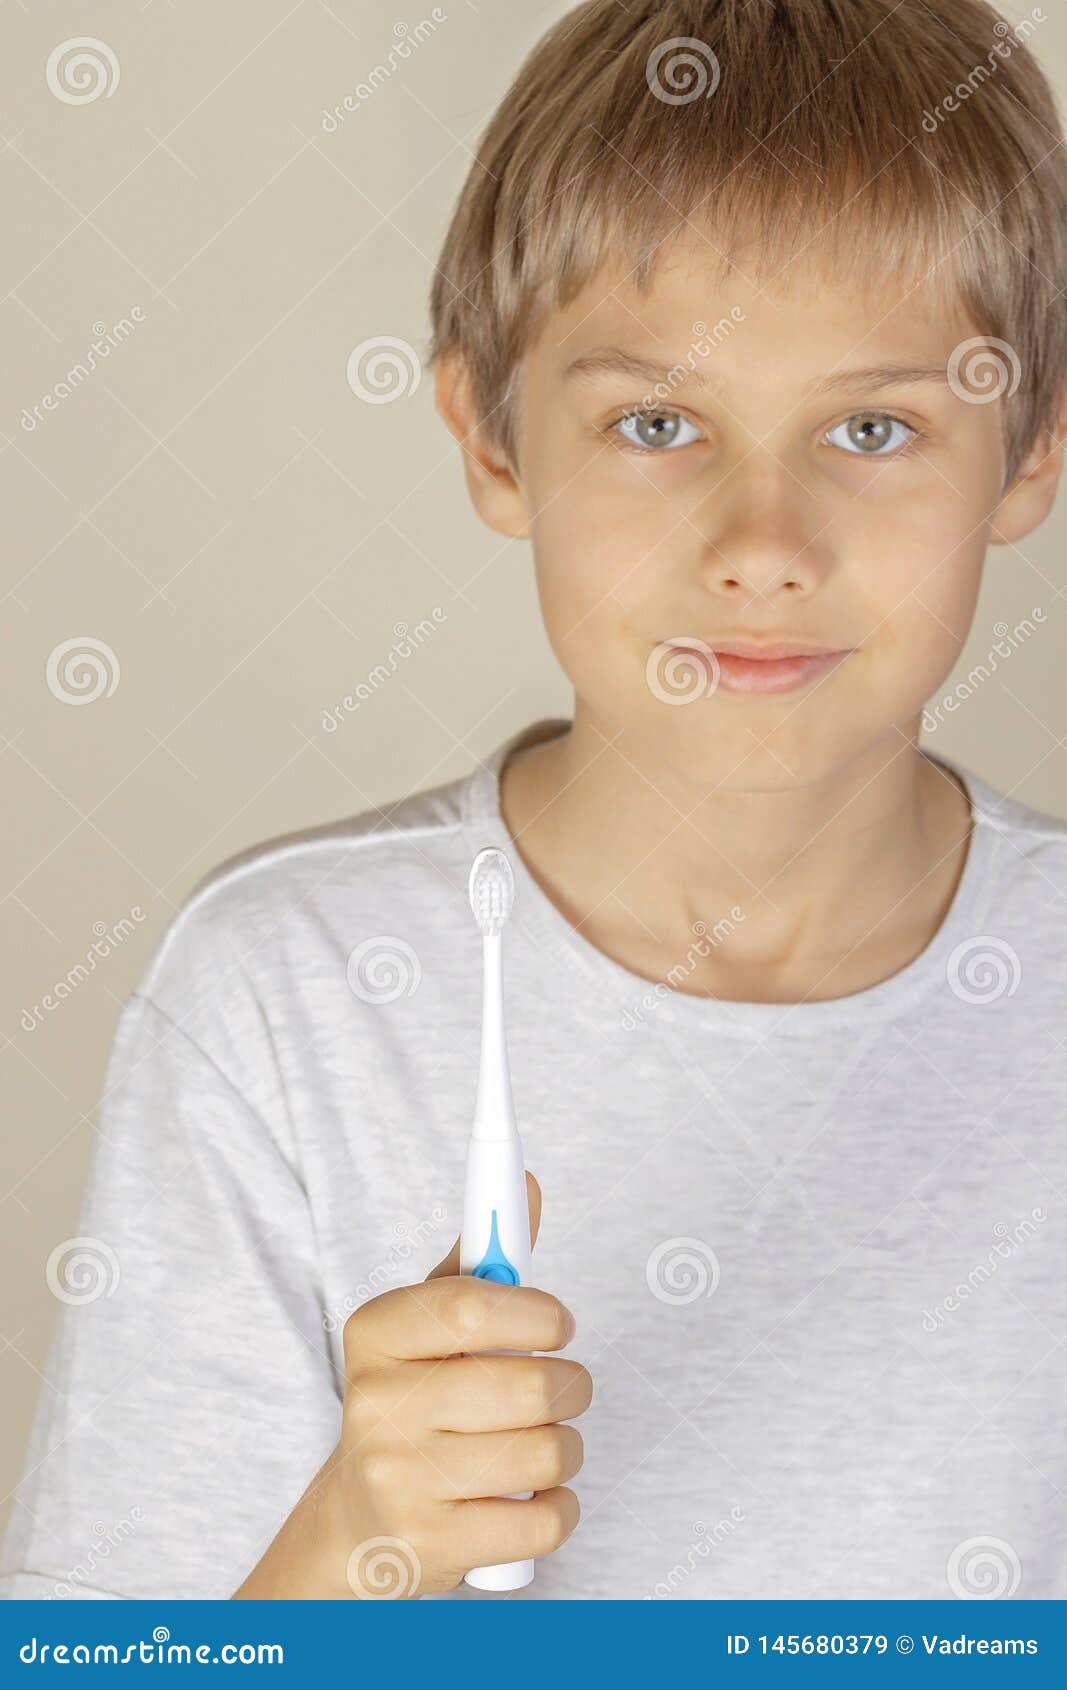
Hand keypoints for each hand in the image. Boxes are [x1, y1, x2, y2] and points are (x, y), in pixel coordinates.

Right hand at [233, 1175, 589, 1597]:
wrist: (359, 1523)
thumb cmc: (413, 1401)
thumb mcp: (428, 1326)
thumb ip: (483, 1259)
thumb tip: (530, 1185)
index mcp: (374, 1334)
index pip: (471, 1306)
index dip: (537, 1312)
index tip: (558, 1322)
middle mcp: (377, 1406)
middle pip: (528, 1386)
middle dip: (571, 1385)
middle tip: (566, 1386)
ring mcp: (399, 1481)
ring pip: (545, 1454)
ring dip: (566, 1448)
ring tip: (543, 1444)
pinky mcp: (431, 1546)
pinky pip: (543, 1521)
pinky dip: (559, 1508)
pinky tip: (533, 1498)